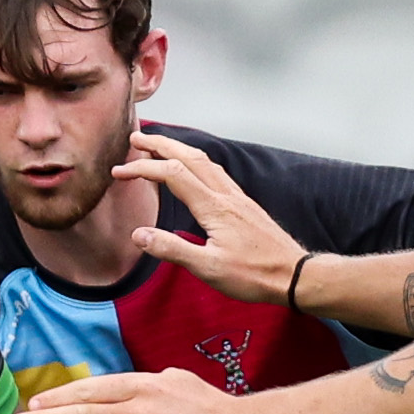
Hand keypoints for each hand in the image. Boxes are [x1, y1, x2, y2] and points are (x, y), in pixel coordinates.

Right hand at [111, 130, 305, 304]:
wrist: (294, 275)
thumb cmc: (254, 275)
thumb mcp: (209, 269)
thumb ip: (172, 250)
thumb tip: (138, 235)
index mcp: (214, 207)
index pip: (172, 174)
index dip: (143, 168)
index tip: (119, 172)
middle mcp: (225, 195)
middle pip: (190, 156)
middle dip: (160, 144)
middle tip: (136, 138)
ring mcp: (237, 197)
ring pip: (204, 161)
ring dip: (179, 149)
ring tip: (159, 147)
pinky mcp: (244, 204)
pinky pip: (215, 172)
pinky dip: (196, 161)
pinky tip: (193, 169)